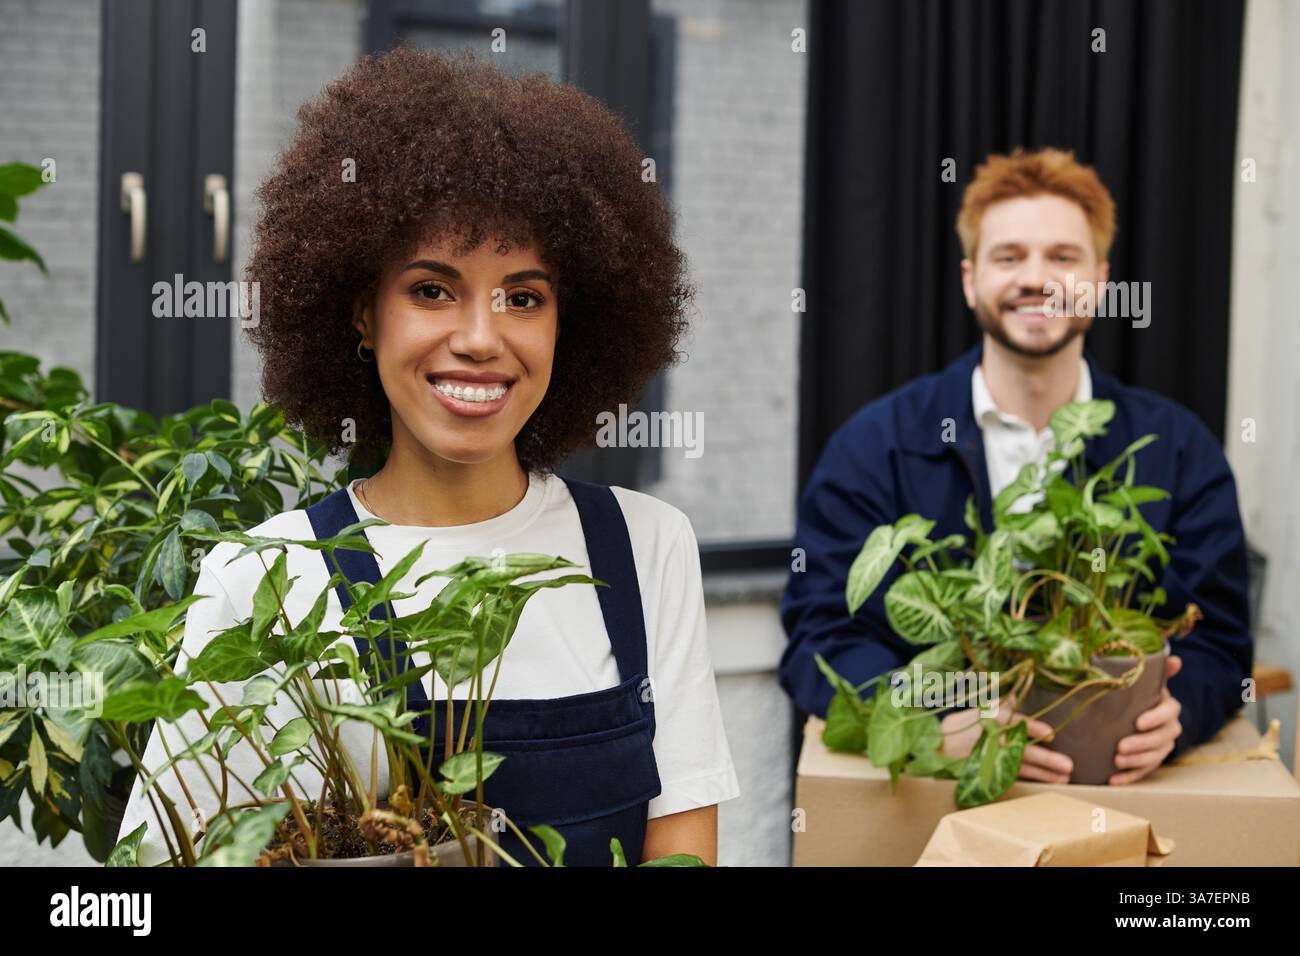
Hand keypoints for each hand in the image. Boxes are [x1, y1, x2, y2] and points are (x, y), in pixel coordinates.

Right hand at [940, 700, 1072, 782]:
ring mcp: (988, 757)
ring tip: (1064, 776)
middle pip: (1021, 748)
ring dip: (1044, 772)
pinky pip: (1012, 777)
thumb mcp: (980, 709)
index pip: (1014, 722)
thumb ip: (1002, 704)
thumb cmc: (963, 725)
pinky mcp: (986, 772)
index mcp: (989, 717)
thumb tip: (1020, 688)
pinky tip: (1047, 781)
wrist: (936, 745)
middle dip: (1045, 758)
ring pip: (1020, 766)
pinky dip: (1030, 779)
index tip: (1051, 735)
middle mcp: (989, 737)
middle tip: (1067, 764)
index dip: (1033, 728)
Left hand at [1109, 655, 1182, 784]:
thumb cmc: (1140, 694)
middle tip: (1120, 747)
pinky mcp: (1152, 760)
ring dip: (1136, 762)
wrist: (1140, 713)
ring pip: (1155, 757)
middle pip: (1162, 738)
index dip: (1155, 718)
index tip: (1138, 722)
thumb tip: (1174, 658)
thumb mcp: (1147, 681)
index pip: (1169, 713)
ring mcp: (1162, 746)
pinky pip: (1144, 771)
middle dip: (1142, 744)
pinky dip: (1130, 777)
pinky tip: (1113, 780)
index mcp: (1169, 707)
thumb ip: (1159, 671)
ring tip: (1117, 761)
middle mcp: (1170, 728)